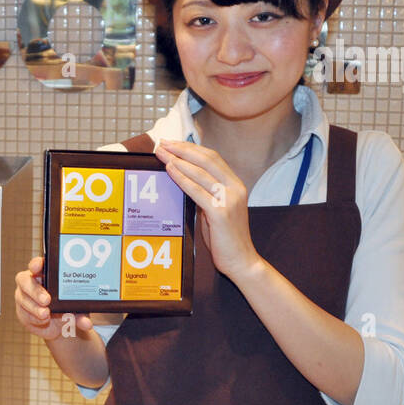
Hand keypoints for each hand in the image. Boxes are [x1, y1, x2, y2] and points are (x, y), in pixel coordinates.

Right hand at [15, 256, 92, 339]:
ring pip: (23, 299)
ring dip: (35, 308)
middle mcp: (31, 282)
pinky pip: (25, 314)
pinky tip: (43, 320)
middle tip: (46, 300)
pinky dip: (35, 318)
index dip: (35, 264)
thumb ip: (80, 314)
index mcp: (45, 274)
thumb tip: (86, 324)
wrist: (60, 326)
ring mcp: (24, 296)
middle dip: (35, 290)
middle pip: (25, 281)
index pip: (37, 264)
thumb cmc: (68, 308)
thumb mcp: (76, 309)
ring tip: (46, 314)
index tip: (37, 267)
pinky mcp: (22, 311)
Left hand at [154, 140, 262, 280]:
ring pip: (200, 173)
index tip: (173, 143)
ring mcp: (229, 199)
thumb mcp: (217, 209)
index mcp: (236, 184)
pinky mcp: (221, 213)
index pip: (213, 158)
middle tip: (163, 144)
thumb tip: (185, 179)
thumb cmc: (226, 237)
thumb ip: (206, 193)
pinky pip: (197, 191)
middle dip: (182, 149)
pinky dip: (182, 179)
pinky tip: (170, 171)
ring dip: (178, 161)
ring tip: (162, 154)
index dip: (192, 148)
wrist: (242, 260)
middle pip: (206, 159)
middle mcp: (235, 188)